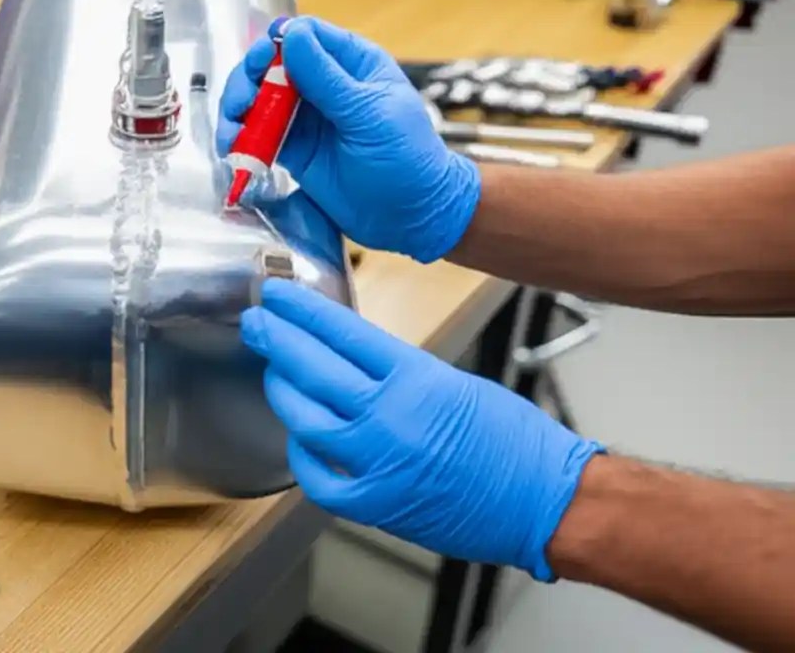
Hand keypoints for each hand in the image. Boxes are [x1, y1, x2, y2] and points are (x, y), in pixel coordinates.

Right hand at [217, 17, 480, 262]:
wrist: (412, 215)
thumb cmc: (407, 159)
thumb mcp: (368, 114)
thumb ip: (326, 78)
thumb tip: (292, 34)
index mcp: (352, 64)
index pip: (306, 36)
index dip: (278, 44)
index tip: (261, 63)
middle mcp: (325, 85)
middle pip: (272, 65)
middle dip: (249, 79)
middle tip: (241, 103)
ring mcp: (307, 118)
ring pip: (260, 99)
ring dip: (239, 111)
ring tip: (232, 133)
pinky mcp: (294, 150)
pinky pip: (260, 136)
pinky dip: (242, 140)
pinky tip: (235, 150)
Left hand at [241, 279, 602, 579]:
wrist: (545, 502)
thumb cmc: (513, 442)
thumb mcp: (453, 382)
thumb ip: (398, 370)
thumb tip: (350, 356)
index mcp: (413, 378)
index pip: (340, 332)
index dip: (301, 311)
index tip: (277, 297)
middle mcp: (388, 418)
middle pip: (311, 369)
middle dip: (276, 341)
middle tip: (256, 323)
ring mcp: (375, 463)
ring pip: (303, 419)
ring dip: (282, 391)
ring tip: (275, 373)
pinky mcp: (373, 504)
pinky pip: (316, 476)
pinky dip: (302, 453)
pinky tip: (300, 436)